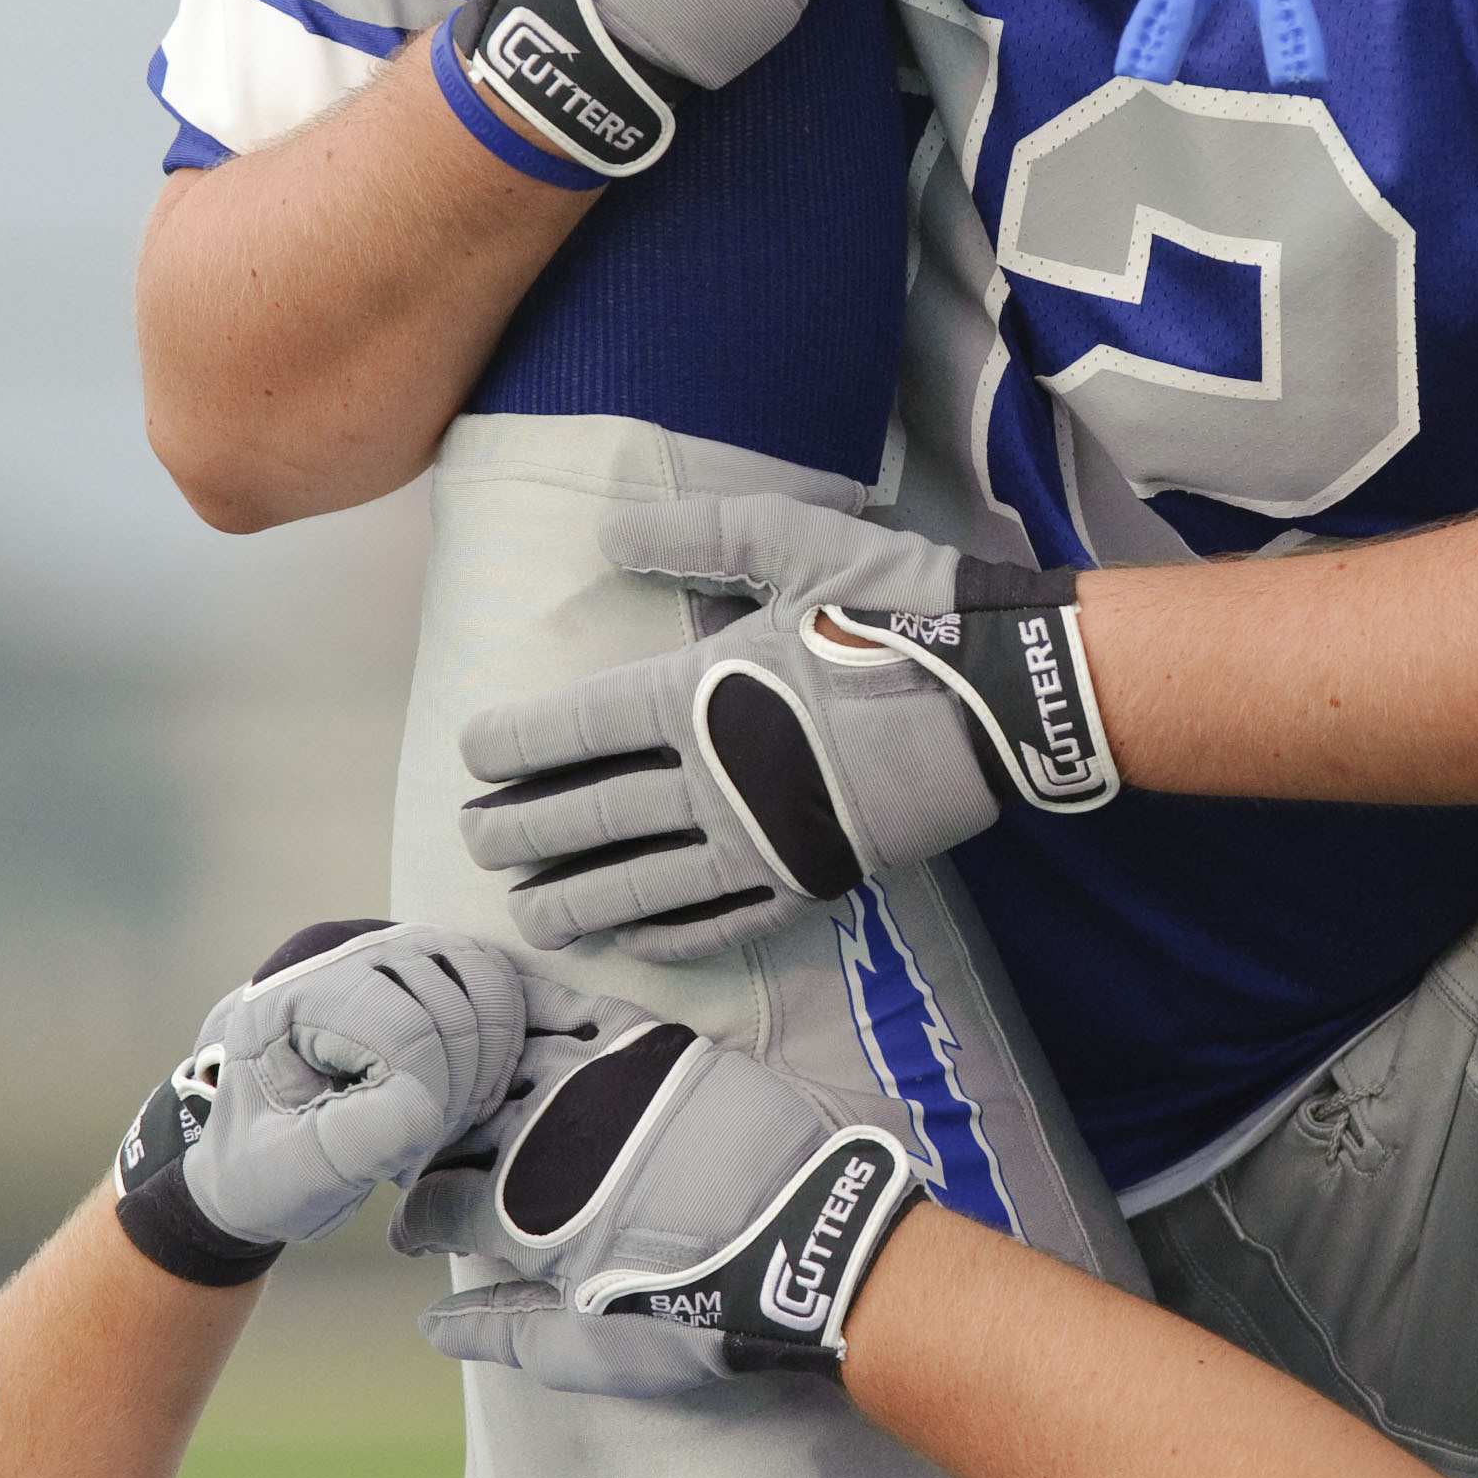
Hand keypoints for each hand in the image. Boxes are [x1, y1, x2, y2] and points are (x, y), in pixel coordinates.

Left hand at [112, 922, 547, 1276]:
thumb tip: (428, 1105)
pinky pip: (498, 972)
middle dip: (463, 1087)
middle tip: (434, 1141)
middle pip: (454, 1003)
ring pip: (487, 979)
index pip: (407, 1032)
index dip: (433, 1102)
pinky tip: (518, 1069)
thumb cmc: (265, 1172)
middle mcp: (336, 952)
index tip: (407, 1156)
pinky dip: (520, 1021)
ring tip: (457, 1114)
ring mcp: (385, 947)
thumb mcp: (289, 1176)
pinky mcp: (426, 959)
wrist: (255, 1148)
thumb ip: (352, 1142)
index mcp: (288, 998)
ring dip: (494, 1057)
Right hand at [409, 1003, 925, 1383]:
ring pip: (505, 1051)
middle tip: (427, 1145)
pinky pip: (580, 1006)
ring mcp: (602, 1081)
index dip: (417, 1221)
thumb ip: (501, 1332)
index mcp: (523, 1213)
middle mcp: (548, 1134)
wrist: (808, 1252)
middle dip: (432, 1137)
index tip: (416, 1234)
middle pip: (461, 1121)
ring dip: (468, 1059)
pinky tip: (510, 991)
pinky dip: (537, 998)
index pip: (438, 1204)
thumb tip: (432, 1324)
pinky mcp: (656, 1047)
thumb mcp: (589, 1349)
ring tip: (449, 1063)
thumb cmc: (699, 1316)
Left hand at [455, 492, 1118, 956]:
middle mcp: (716, 777)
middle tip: (472, 841)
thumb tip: (607, 534)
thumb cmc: (899, 606)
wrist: (1006, 690)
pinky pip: (724, 922)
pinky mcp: (813, 878)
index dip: (517, 745)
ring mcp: (763, 839)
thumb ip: (698, 536)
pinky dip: (671, 936)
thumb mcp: (796, 543)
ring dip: (579, 898)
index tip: (475, 757)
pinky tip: (632, 943)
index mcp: (701, 692)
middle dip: (524, 830)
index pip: (578, 727)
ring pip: (645, 883)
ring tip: (526, 914)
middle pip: (593, 814)